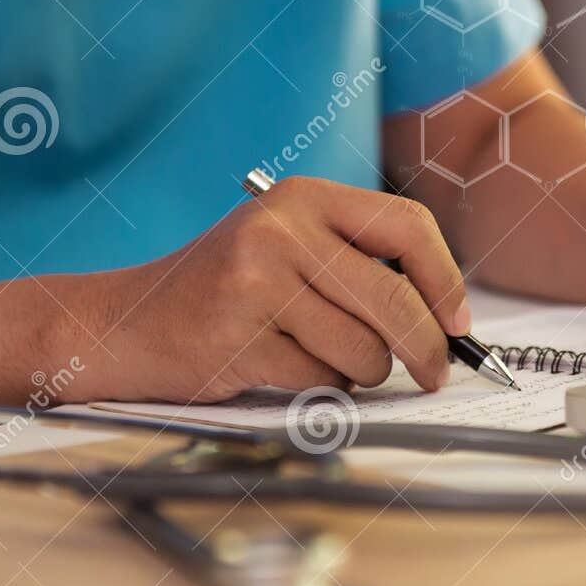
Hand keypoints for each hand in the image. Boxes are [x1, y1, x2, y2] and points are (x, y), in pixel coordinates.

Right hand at [79, 176, 469, 402]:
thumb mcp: (289, 248)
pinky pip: (319, 382)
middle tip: (437, 375)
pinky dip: (313, 389)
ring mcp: (256, 282)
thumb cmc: (226, 291)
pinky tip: (276, 367)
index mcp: (304, 196)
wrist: (125, 321)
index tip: (460, 323)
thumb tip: (450, 318)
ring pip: (363, 351)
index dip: (447, 280)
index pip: (409, 226)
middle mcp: (281, 229)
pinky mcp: (237, 336)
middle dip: (428, 349)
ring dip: (357, 372)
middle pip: (396, 299)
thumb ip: (361, 265)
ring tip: (315, 355)